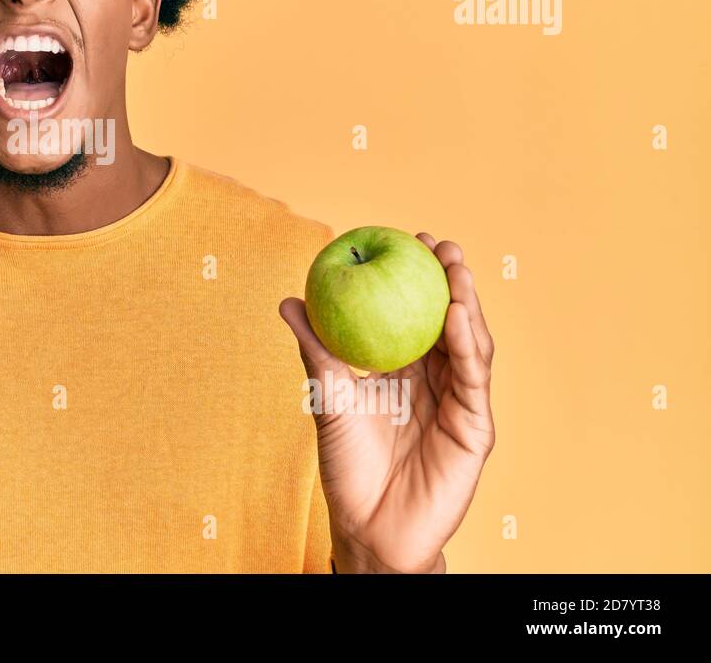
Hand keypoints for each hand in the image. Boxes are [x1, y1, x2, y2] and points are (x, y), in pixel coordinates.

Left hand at [279, 234, 494, 572]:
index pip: (416, 314)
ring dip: (466, 303)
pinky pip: (472, 379)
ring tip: (455, 268)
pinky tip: (456, 315)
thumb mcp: (327, 397)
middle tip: (440, 244)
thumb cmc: (347, 464)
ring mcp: (460, 402)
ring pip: (470, 343)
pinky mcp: (475, 427)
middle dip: (451, 279)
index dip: (418, 277)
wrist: (368, 524)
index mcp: (406, 370)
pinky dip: (467, 344)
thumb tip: (289, 301)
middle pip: (450, 321)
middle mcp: (438, 380)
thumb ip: (315, 350)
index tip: (408, 240)